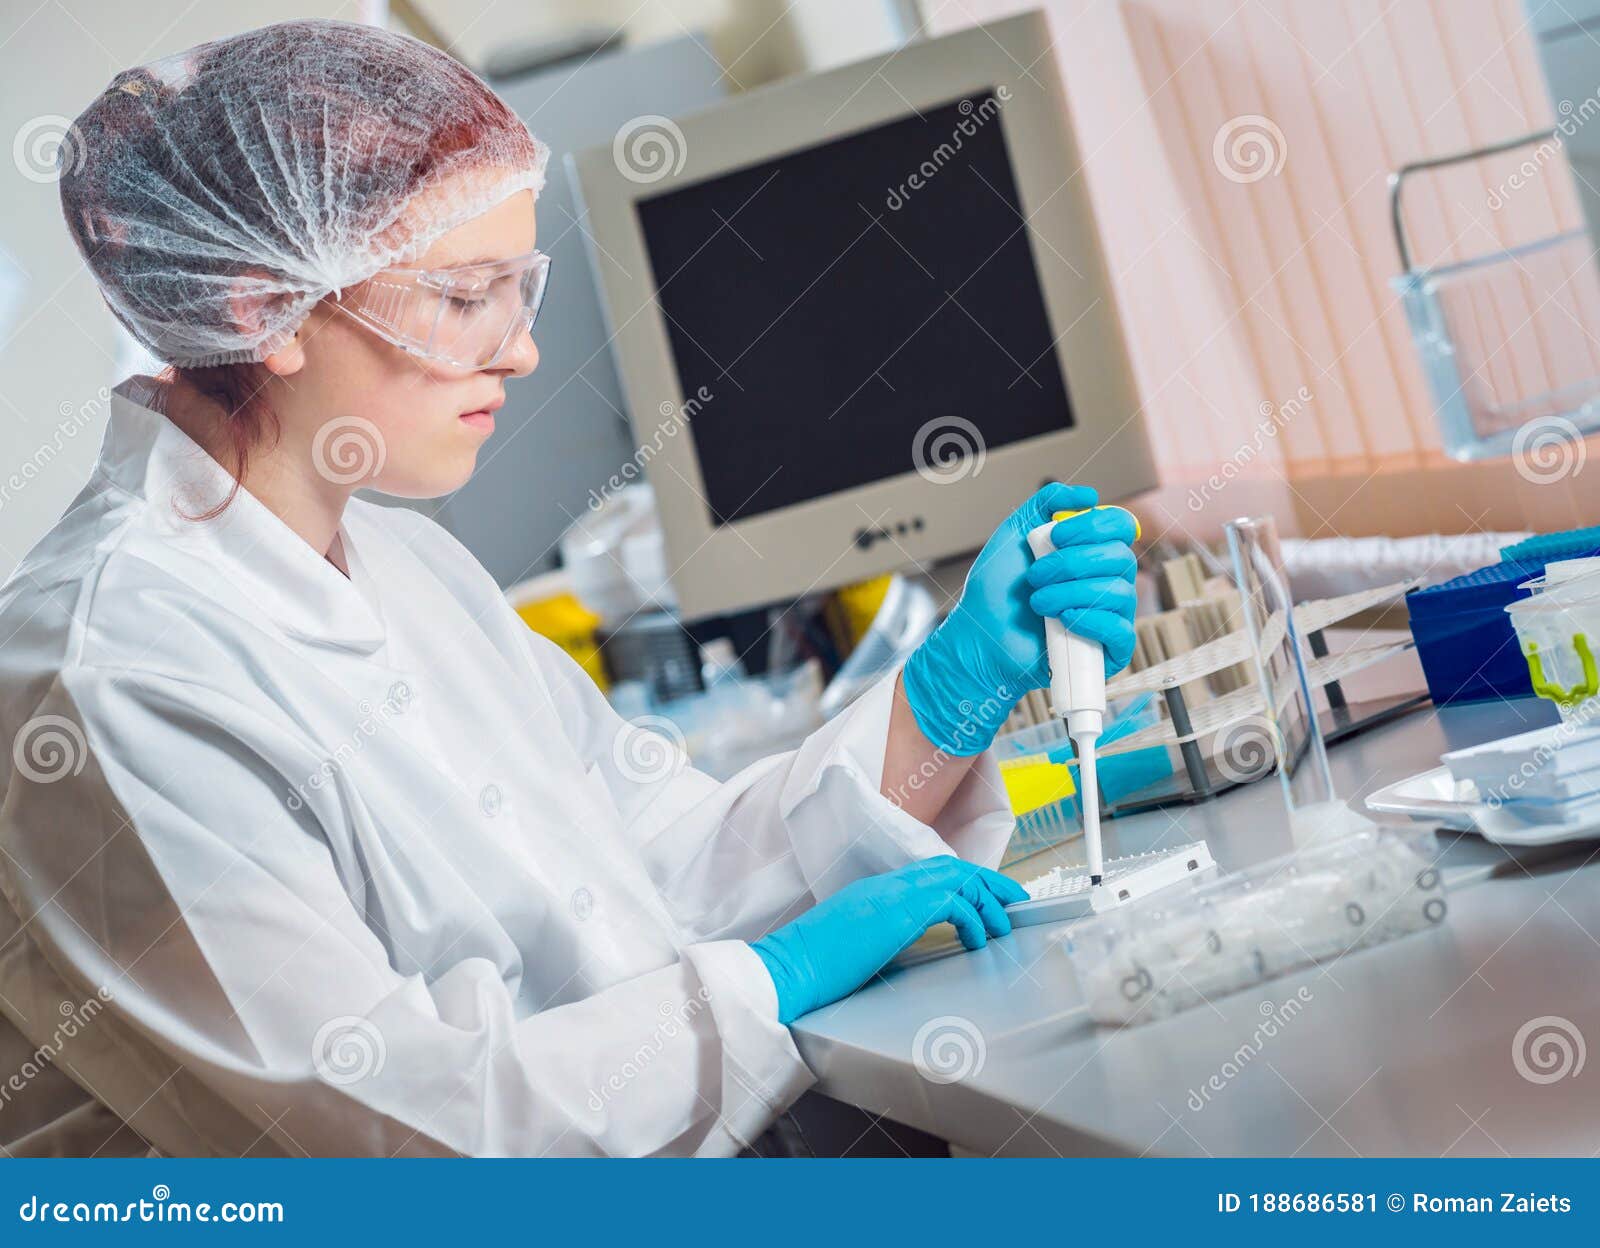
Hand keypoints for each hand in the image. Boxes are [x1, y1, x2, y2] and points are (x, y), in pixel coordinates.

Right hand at [751, 856, 1027, 1023]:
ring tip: (1003, 922)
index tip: (989, 897)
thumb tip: (910, 945)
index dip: (966, 880)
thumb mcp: (857, 945)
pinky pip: (952, 903)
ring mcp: (892, 893)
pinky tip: (976, 940)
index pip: (931, 872)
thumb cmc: (814, 968)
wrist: (787, 970)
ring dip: (987, 898)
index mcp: (877, 890)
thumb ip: (885, 936)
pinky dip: (972, 918)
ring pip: (956, 877)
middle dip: (989, 881)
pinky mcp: (898, 911)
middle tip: (1014, 898)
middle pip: (952, 867)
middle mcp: (887, 884)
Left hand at [901, 484, 1138, 754]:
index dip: (1094, 525)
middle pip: (1121, 558)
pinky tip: (1064, 620)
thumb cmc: (996, 591)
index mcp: (1092, 552)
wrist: (979, 637)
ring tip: (1037, 602)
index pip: (1121, 526)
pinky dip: (1093, 620)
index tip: (1055, 535)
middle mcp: (1107, 581)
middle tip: (1035, 576)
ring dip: (1071, 593)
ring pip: (1119, 592)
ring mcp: (1110, 616)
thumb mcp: (1014, 534)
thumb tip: (1089, 494)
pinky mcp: (1107, 651)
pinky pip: (1122, 631)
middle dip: (1072, 563)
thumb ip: (1045, 503)